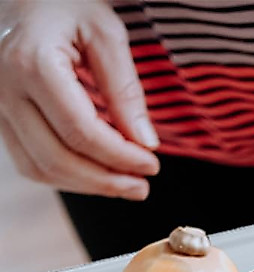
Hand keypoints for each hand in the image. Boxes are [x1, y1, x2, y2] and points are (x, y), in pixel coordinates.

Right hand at [0, 0, 158, 197]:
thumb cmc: (67, 6)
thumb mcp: (106, 33)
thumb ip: (125, 89)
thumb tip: (145, 143)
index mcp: (32, 64)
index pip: (81, 132)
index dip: (121, 158)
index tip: (153, 164)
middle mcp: (4, 88)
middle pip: (58, 158)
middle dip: (106, 182)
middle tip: (143, 187)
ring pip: (41, 168)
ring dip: (88, 186)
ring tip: (126, 184)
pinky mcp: (1, 117)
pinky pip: (30, 162)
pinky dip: (67, 177)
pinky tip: (98, 173)